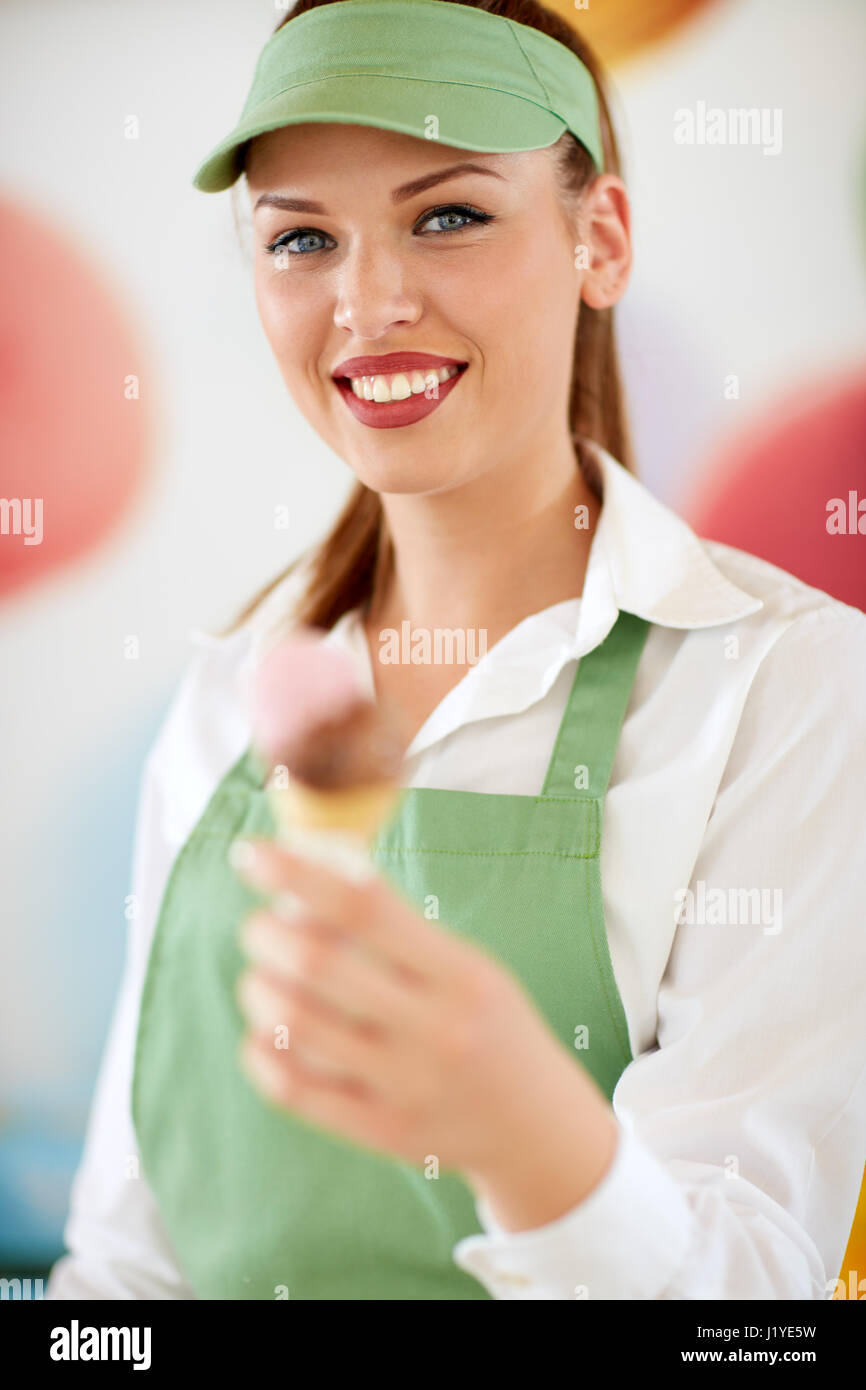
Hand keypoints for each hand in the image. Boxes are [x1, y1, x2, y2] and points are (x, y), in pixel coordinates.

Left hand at [229, 836, 619, 1230]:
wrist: (539, 1127)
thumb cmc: (489, 1025)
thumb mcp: (467, 966)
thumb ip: (399, 930)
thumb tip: (313, 872)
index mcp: (459, 974)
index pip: (363, 907)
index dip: (297, 874)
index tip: (251, 855)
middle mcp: (435, 1029)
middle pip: (318, 964)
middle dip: (266, 934)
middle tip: (257, 926)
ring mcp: (408, 1086)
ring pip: (296, 1025)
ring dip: (257, 989)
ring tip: (259, 979)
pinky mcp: (384, 1132)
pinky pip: (295, 1092)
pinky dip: (261, 1055)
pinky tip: (260, 1037)